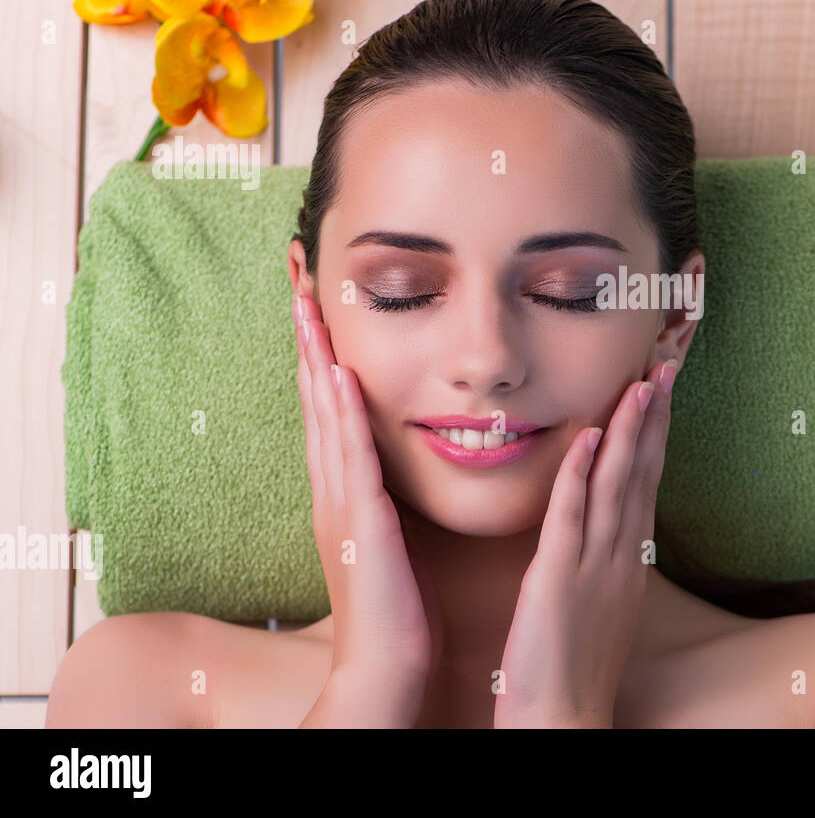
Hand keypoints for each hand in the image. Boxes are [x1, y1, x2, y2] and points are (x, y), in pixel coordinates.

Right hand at [293, 293, 441, 725]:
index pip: (326, 404)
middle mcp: (331, 486)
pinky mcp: (360, 522)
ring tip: (307, 301)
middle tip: (297, 274)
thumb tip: (388, 462)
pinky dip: (341, 414)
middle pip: (313, 395)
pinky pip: (350, 457)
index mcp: (341, 488)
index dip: (318, 350)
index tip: (315, 300)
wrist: (382, 665)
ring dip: (315, 354)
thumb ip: (380, 495)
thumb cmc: (393, 605)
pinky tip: (337, 373)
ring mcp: (340, 502)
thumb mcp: (386, 535)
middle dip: (306, 333)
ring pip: (324, 413)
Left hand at [493, 357, 677, 727]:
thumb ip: (598, 558)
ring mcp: (594, 566)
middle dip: (655, 417)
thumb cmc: (571, 666)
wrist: (563, 721)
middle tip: (665, 366)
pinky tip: (591, 436)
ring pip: (618, 485)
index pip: (646, 482)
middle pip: (643, 473)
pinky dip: (583, 473)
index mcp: (628, 560)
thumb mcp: (597, 602)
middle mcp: (621, 557)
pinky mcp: (559, 579)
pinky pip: (573, 516)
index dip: (655, 433)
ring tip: (641, 383)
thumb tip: (600, 525)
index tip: (660, 389)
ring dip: (630, 431)